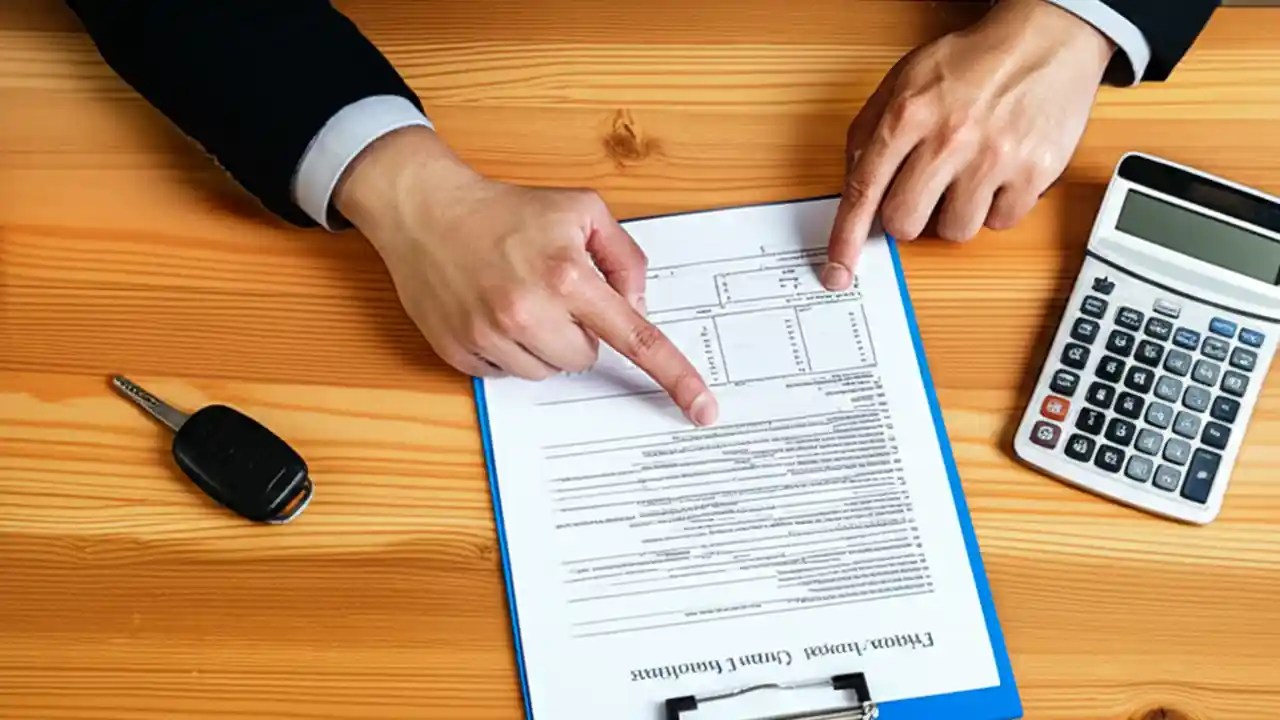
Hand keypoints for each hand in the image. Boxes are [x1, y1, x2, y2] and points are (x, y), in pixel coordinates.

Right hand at [334, 126, 718, 425]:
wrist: (424, 209)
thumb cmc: (506, 209)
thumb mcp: (582, 211)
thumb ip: (625, 259)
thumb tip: (634, 308)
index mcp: (568, 276)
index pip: (635, 337)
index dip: (674, 376)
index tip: (704, 410)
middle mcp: (529, 311)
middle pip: (586, 358)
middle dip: (578, 330)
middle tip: (549, 291)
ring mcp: (490, 335)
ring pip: (548, 371)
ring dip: (542, 343)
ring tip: (515, 297)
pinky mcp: (459, 351)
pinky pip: (507, 374)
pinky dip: (507, 349)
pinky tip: (489, 310)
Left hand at [822, 0, 1115, 289]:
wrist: (1046, 39)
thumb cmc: (971, 63)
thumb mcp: (904, 81)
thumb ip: (871, 133)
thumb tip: (852, 188)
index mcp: (909, 114)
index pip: (864, 190)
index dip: (846, 238)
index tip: (837, 272)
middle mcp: (949, 138)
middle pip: (906, 222)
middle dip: (909, 218)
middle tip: (924, 193)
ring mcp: (994, 158)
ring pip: (954, 231)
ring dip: (955, 214)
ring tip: (968, 176)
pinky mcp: (1035, 172)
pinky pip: (1000, 223)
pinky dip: (997, 207)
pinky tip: (1000, 174)